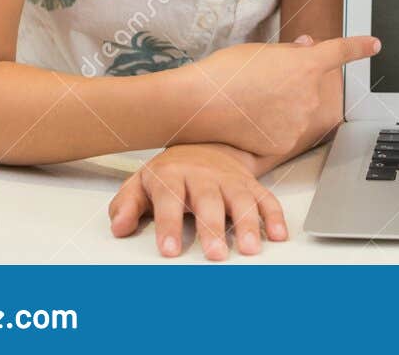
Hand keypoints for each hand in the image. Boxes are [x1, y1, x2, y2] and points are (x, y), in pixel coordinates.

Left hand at [108, 143, 285, 259]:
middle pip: (208, 201)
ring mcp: (229, 179)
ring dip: (248, 224)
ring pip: (241, 199)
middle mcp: (203, 175)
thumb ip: (127, 206)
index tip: (170, 250)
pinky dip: (275, 216)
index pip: (169, 200)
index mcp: (171, 175)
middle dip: (213, 228)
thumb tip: (120, 227)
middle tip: (215, 254)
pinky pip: (266, 198)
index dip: (169, 226)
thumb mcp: (139, 184)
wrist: (203, 145)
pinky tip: (278, 234)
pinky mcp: (250, 184)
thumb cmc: (170, 173)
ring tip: (250, 248)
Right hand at [178, 34, 379, 156]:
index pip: (340, 52)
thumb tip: (308, 47)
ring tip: (249, 102)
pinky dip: (269, 129)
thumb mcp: (259, 52)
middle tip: (261, 83)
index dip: (359, 47)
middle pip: (310, 87)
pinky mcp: (285, 143)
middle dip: (294, 84)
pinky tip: (248, 122)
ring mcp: (299, 121)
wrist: (201, 104)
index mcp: (307, 64)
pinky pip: (284, 133)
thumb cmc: (226, 72)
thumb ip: (290, 52)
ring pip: (297, 112)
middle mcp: (310, 93)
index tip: (374, 45)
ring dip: (282, 107)